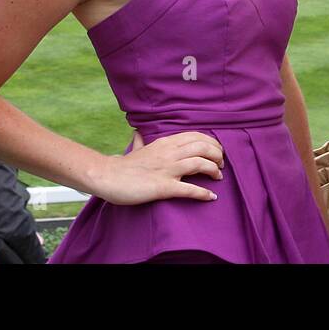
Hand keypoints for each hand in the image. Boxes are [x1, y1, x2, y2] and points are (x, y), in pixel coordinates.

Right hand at [96, 130, 223, 205]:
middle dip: (217, 154)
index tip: (217, 151)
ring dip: (213, 170)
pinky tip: (211, 196)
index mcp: (164, 143)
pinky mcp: (163, 187)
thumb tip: (137, 132)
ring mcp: (166, 169)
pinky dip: (203, 193)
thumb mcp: (135, 149)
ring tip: (219, 177)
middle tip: (221, 164)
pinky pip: (188, 189)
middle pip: (202, 147)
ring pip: (199, 163)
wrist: (107, 177)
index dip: (211, 142)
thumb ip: (140, 141)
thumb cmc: (122, 166)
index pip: (195, 137)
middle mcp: (168, 153)